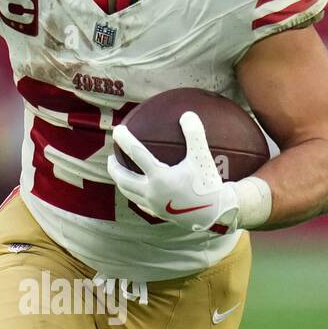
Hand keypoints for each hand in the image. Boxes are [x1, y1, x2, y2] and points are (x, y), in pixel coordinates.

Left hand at [107, 111, 241, 231]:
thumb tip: (187, 114)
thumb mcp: (202, 157)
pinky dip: (134, 195)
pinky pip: (140, 204)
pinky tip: (136, 192)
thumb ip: (194, 134)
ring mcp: (153, 205)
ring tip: (119, 174)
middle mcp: (152, 192)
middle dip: (114, 167)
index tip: (117, 130)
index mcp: (159, 177)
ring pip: (129, 193)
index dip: (125, 140)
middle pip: (124, 178)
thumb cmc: (208, 184)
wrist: (216, 213)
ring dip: (120, 182)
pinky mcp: (158, 214)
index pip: (136, 153)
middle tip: (111, 157)